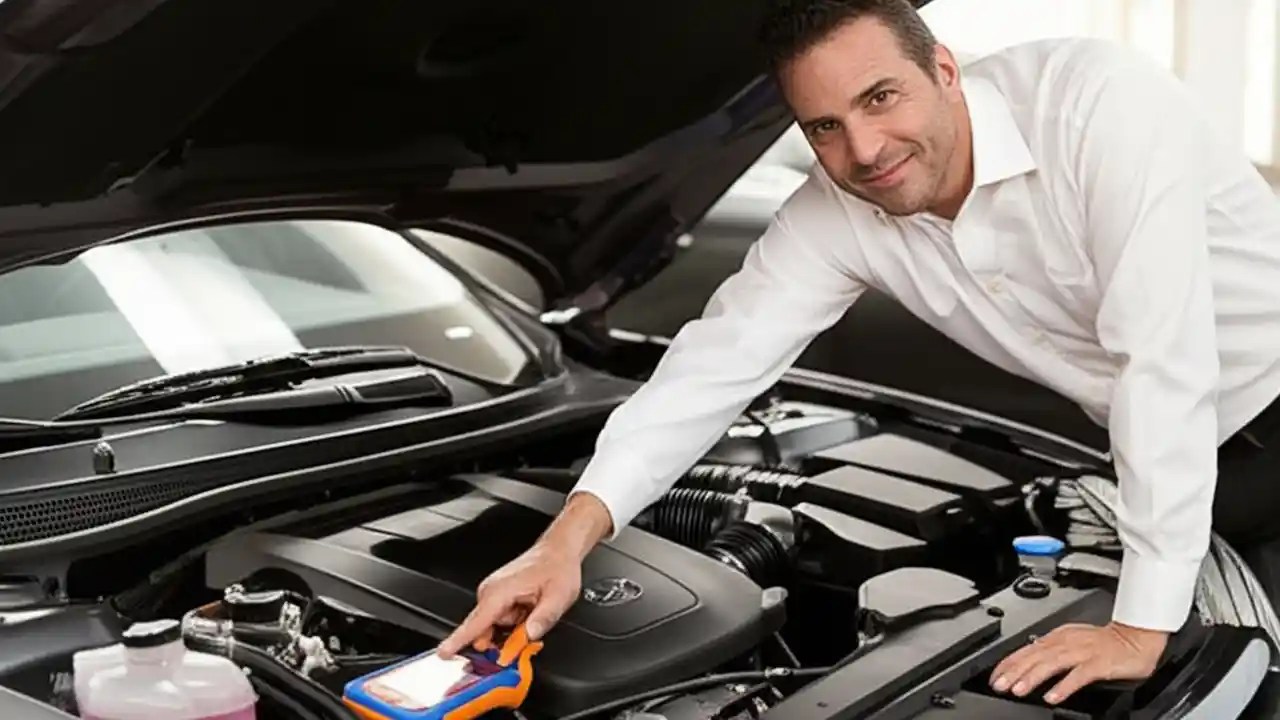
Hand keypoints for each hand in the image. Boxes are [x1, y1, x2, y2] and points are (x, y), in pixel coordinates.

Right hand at [436, 540, 581, 657]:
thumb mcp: (558, 597)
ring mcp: (492, 594)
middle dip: (506, 639)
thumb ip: (543, 619)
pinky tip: (529, 610)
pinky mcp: (497, 597)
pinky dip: (514, 622)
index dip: (458, 640)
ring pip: (496, 628)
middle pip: (485, 632)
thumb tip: (529, 635)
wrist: (558, 552)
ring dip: (514, 629)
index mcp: (499, 592)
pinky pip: (500, 620)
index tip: (443, 653)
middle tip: (530, 628)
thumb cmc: (557, 568)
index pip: (474, 623)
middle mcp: (490, 592)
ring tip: (534, 610)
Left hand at [989, 621, 1167, 704]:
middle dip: (1014, 672)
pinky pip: (1078, 676)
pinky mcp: (1099, 664)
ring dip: (1033, 677)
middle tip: (999, 685)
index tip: (994, 676)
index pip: (1026, 650)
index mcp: (1058, 637)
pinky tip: (1052, 696)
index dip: (1008, 663)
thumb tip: (1028, 662)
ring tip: (1018, 690)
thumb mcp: (1071, 642)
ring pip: (1052, 665)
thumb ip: (1050, 651)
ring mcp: (1083, 652)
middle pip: (1035, 657)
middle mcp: (1067, 643)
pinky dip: (1064, 686)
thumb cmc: (1104, 643)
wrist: (1136, 637)